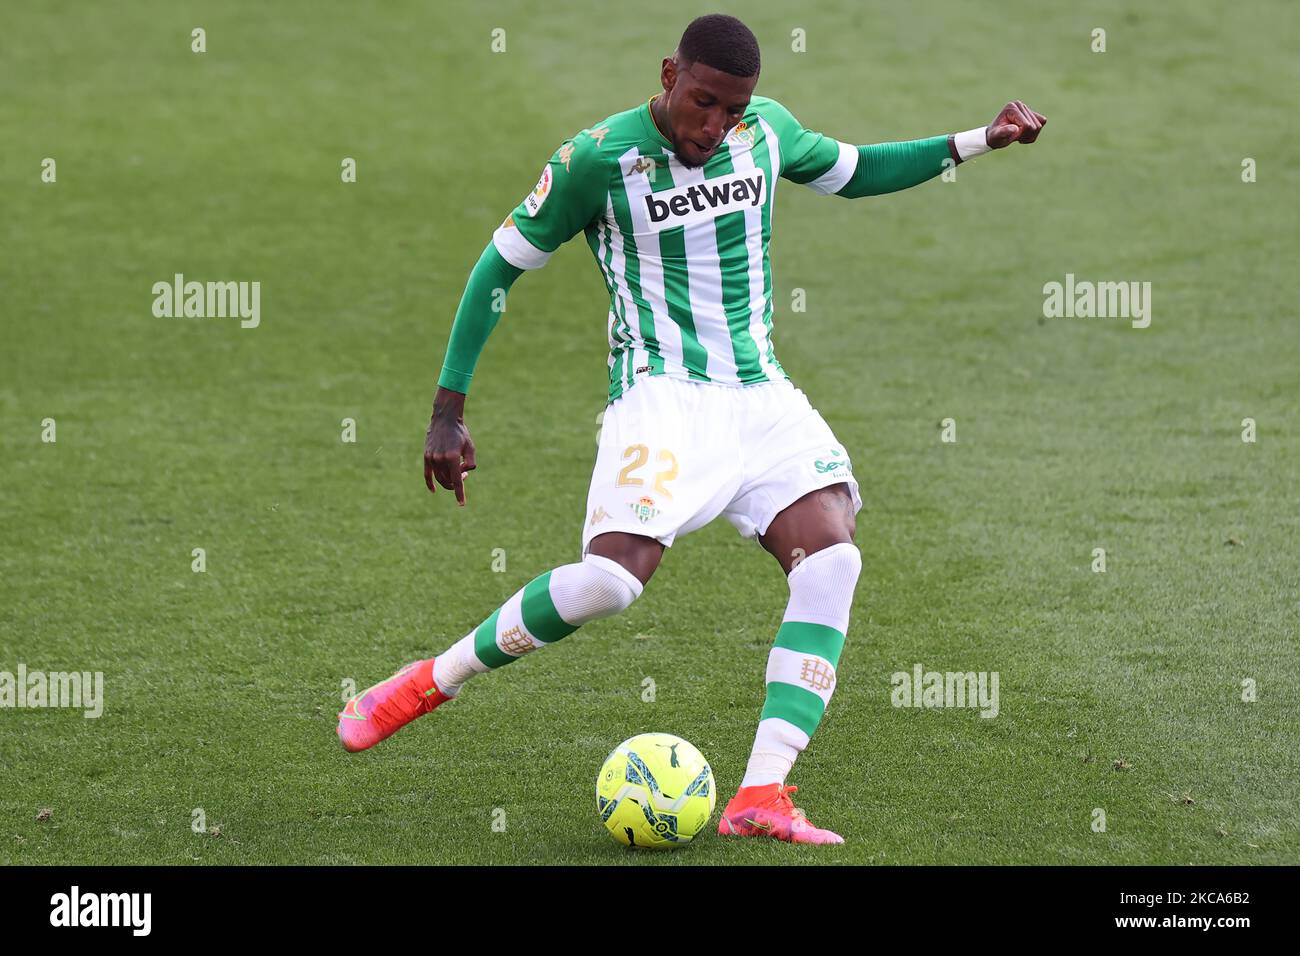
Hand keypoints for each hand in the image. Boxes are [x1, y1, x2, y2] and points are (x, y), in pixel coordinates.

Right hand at [424, 386, 475, 505]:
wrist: (445, 419)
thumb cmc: (461, 433)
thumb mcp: (471, 447)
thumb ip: (470, 462)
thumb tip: (462, 473)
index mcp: (452, 457)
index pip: (456, 481)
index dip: (460, 493)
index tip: (461, 504)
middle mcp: (440, 459)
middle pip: (448, 481)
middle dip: (457, 482)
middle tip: (464, 474)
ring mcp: (432, 458)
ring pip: (440, 478)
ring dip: (448, 480)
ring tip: (457, 471)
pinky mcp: (426, 456)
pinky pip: (427, 474)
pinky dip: (430, 483)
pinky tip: (433, 490)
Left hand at [985, 101, 1046, 147]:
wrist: (994, 136)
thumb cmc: (994, 137)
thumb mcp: (996, 137)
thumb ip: (1004, 132)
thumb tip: (1015, 129)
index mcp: (1011, 108)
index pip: (1027, 125)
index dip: (1020, 134)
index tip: (1010, 135)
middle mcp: (1020, 105)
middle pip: (1035, 126)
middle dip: (1025, 135)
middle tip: (1013, 136)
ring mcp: (1026, 108)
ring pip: (1039, 126)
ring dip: (1029, 136)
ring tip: (1017, 135)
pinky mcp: (1031, 113)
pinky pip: (1042, 123)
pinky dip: (1033, 134)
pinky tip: (1023, 134)